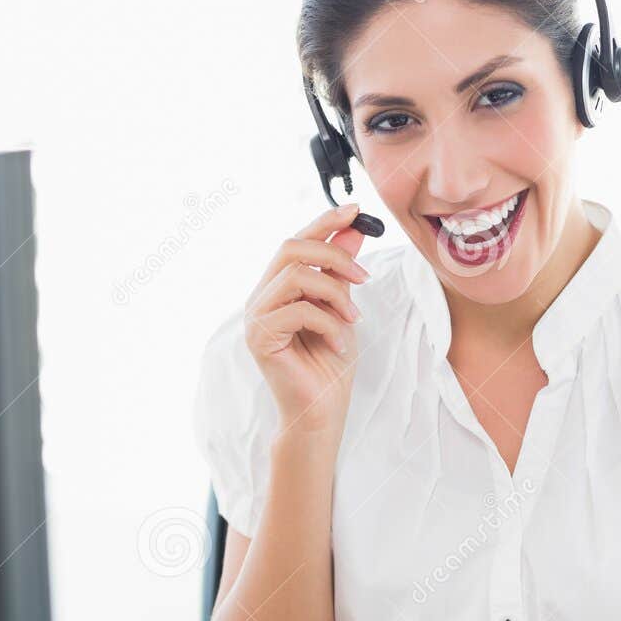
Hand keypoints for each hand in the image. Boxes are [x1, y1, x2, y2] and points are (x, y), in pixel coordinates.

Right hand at [243, 202, 369, 435]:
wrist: (322, 409)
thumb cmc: (329, 363)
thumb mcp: (342, 307)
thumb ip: (341, 271)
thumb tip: (353, 229)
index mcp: (278, 286)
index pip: (296, 241)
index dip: (324, 221)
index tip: (356, 210)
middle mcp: (261, 297)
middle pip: (290, 248)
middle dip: (334, 255)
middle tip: (364, 278)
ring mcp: (256, 316)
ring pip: (296, 276)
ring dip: (335, 294)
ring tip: (353, 319)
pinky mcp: (259, 337)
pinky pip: (298, 310)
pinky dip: (328, 323)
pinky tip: (339, 342)